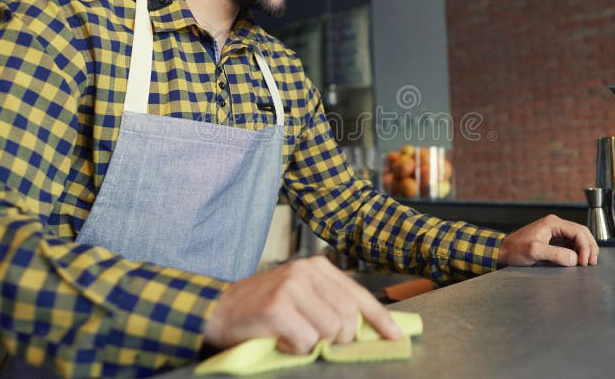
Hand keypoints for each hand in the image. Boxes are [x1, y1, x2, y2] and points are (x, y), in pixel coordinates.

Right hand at [203, 256, 401, 353]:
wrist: (219, 309)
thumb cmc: (263, 307)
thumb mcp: (301, 295)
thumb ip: (330, 304)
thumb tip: (366, 327)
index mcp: (316, 266)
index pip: (359, 294)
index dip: (380, 318)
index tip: (394, 335)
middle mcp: (305, 271)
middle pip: (348, 317)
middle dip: (338, 338)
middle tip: (315, 338)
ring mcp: (291, 287)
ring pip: (329, 331)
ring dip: (313, 343)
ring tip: (293, 335)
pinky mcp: (277, 307)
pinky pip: (306, 341)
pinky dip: (295, 348)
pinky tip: (280, 339)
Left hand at [497, 214, 598, 266]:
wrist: (503, 251)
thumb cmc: (515, 249)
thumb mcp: (535, 252)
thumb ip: (556, 254)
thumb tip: (575, 259)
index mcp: (552, 223)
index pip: (578, 231)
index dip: (585, 247)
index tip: (584, 262)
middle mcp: (555, 224)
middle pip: (581, 232)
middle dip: (589, 247)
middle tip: (592, 262)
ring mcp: (555, 231)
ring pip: (578, 237)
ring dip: (586, 249)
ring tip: (589, 262)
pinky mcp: (553, 240)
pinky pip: (571, 243)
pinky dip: (578, 251)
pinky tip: (580, 259)